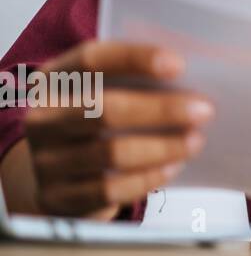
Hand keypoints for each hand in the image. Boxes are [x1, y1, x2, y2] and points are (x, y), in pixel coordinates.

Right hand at [22, 43, 213, 219]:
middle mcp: (42, 118)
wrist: (54, 174)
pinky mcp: (57, 196)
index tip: (179, 64)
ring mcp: (45, 160)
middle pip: (105, 109)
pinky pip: (109, 189)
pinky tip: (172, 167)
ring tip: (195, 140)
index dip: (135, 58)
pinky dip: (147, 178)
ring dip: (163, 146)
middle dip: (162, 109)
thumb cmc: (94, 121)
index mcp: (54, 80)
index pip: (91, 59)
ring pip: (112, 152)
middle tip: (204, 110)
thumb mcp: (102, 92)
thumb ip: (135, 79)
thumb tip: (193, 76)